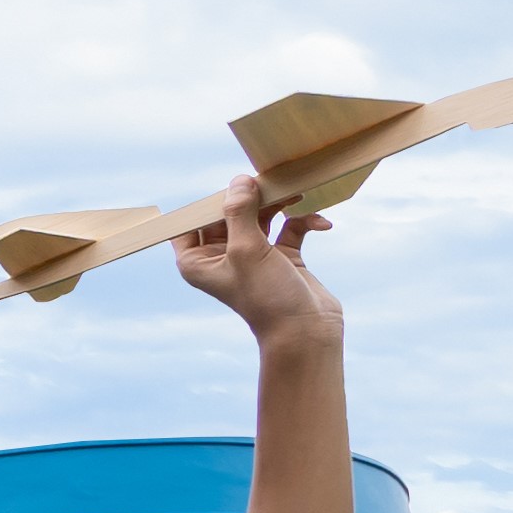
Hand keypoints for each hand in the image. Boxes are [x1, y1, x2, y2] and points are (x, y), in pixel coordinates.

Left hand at [170, 175, 342, 345]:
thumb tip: (239, 181)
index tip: (232, 187)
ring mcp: (252, 256)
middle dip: (251, 197)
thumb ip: (240, 213)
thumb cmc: (267, 297)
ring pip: (261, 216)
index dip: (208, 202)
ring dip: (279, 205)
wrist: (306, 331)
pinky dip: (303, 221)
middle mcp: (221, 257)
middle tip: (270, 184)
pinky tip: (321, 223)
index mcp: (197, 260)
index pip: (191, 221)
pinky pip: (289, 227)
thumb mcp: (247, 250)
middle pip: (229, 213)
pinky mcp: (281, 256)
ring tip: (296, 194)